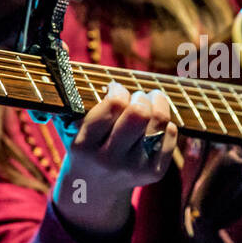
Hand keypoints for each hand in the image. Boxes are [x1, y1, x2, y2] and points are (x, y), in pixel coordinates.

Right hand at [51, 81, 178, 234]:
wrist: (93, 188)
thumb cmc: (84, 144)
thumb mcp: (71, 126)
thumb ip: (75, 97)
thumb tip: (73, 54)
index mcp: (85, 145)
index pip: (114, 105)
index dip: (118, 90)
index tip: (115, 91)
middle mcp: (110, 160)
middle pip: (140, 113)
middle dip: (140, 96)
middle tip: (136, 97)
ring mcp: (134, 168)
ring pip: (160, 121)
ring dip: (157, 103)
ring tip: (149, 101)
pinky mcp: (154, 173)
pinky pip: (171, 134)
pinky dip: (165, 123)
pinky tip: (152, 126)